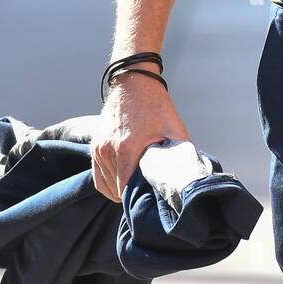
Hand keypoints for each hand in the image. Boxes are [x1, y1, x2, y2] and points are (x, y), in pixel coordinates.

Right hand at [92, 73, 191, 203]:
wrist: (134, 82)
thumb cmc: (154, 104)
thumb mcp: (174, 127)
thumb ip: (181, 152)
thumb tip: (189, 172)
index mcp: (127, 148)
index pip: (127, 190)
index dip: (138, 199)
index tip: (150, 201)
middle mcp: (108, 150)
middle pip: (117, 189)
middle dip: (132, 195)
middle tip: (147, 196)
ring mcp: (98, 148)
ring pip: (107, 184)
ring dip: (120, 190)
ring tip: (137, 190)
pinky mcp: (94, 146)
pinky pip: (98, 176)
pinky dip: (108, 184)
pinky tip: (121, 186)